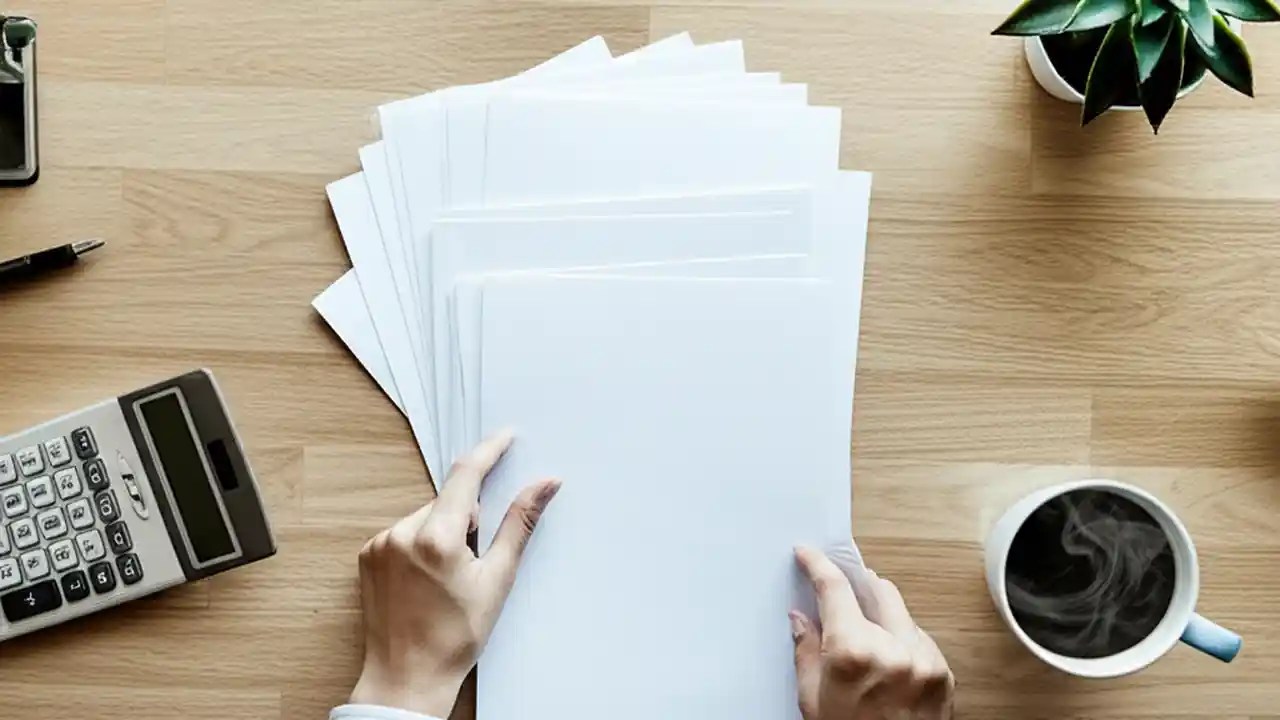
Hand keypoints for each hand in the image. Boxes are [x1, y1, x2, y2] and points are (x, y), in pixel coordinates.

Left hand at [349, 430, 560, 716]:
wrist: (408, 677)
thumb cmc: (456, 637)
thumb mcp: (498, 579)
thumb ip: (520, 523)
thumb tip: (546, 484)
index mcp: (437, 538)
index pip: (466, 475)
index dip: (489, 451)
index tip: (506, 436)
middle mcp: (402, 533)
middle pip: (447, 501)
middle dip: (466, 518)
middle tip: (474, 561)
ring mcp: (380, 544)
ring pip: (425, 516)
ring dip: (442, 532)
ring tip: (447, 579)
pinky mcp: (367, 555)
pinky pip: (403, 533)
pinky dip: (420, 545)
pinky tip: (425, 580)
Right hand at [791, 547, 954, 719]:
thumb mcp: (813, 700)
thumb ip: (807, 651)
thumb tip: (802, 617)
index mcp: (853, 652)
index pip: (834, 589)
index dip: (819, 565)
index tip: (809, 554)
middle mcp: (894, 649)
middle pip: (877, 589)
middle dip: (856, 585)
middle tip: (840, 588)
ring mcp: (925, 661)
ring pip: (902, 612)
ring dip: (881, 614)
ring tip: (864, 637)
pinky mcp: (944, 674)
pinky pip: (920, 638)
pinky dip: (902, 639)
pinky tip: (887, 659)